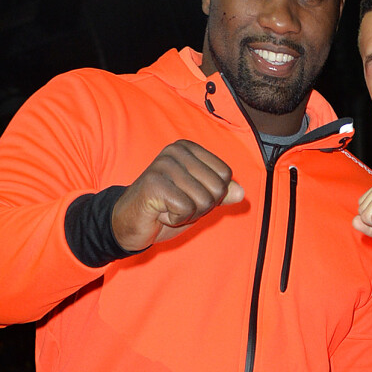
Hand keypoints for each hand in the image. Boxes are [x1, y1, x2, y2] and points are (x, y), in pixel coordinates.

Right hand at [111, 141, 244, 249]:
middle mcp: (176, 151)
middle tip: (177, 205)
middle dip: (201, 207)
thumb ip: (220, 194)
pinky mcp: (155, 183)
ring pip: (203, 200)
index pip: (225, 175)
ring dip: (188, 214)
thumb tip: (241, 192)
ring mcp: (164, 165)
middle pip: (217, 189)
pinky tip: (160, 213)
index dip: (212, 196)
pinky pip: (186, 209)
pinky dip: (176, 219)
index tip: (188, 197)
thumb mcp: (199, 201)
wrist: (130, 223)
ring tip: (168, 208)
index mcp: (188, 148)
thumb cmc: (165, 209)